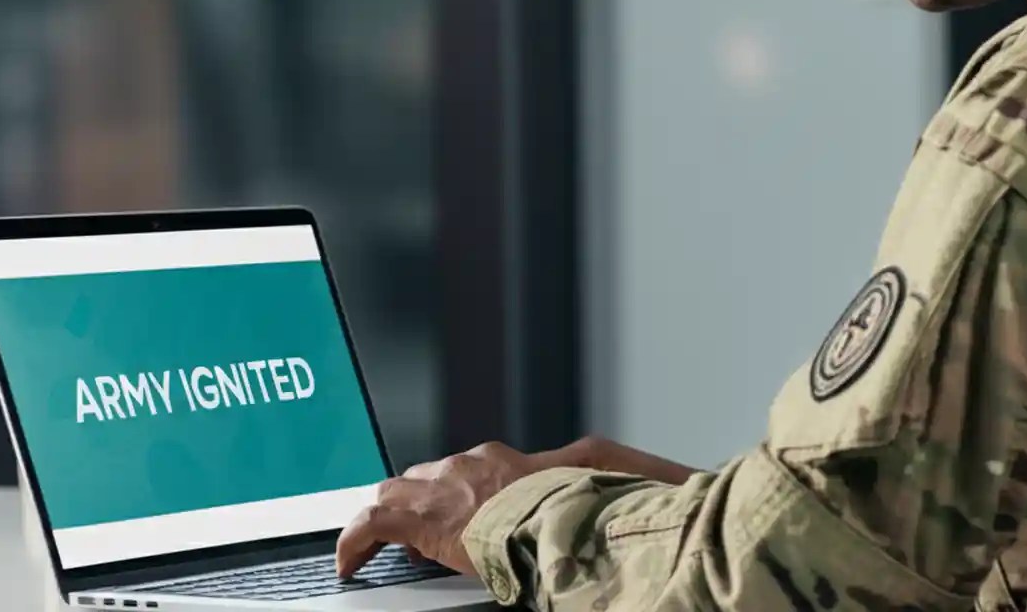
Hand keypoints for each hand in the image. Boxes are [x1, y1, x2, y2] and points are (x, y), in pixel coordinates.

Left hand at [334, 438, 699, 577]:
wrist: (560, 520)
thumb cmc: (581, 509)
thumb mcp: (605, 483)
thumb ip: (619, 482)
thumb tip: (678, 481)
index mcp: (512, 461)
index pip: (474, 469)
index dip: (461, 491)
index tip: (463, 510)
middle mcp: (473, 465)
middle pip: (429, 476)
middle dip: (419, 499)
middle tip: (414, 531)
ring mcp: (443, 488)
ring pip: (397, 492)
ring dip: (386, 517)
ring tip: (372, 547)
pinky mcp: (422, 519)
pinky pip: (371, 525)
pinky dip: (356, 541)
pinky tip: (348, 563)